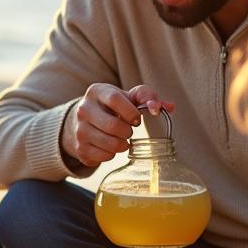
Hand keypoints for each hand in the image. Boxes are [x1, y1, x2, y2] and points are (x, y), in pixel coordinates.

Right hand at [60, 83, 174, 167]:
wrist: (85, 121)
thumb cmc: (113, 107)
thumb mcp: (128, 97)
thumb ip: (148, 98)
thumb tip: (168, 107)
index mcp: (97, 92)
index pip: (114, 99)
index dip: (130, 111)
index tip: (137, 119)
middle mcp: (84, 109)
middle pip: (112, 125)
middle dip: (127, 132)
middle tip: (129, 131)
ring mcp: (79, 129)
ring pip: (109, 143)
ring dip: (122, 144)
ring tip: (122, 139)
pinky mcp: (80, 148)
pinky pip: (103, 156)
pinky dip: (112, 154)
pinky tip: (110, 147)